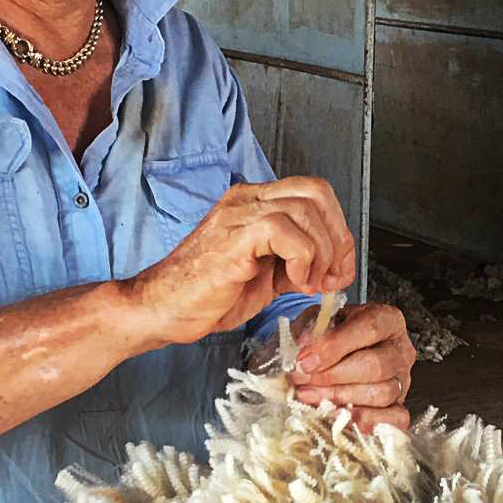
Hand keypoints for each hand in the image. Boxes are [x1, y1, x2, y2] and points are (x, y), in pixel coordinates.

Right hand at [127, 177, 355, 345]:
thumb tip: (334, 268)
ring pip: (306, 209)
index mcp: (254, 203)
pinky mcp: (234, 235)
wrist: (162, 309)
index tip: (340, 266)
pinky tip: (293, 282)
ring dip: (322, 253)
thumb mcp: (266, 277)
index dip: (338, 228)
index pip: (314, 193)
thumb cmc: (206, 296)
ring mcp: (239, 213)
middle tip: (332, 275)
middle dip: (337, 237)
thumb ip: (297, 264)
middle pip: (317, 192)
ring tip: (309, 283)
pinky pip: (286, 230)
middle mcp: (247, 199)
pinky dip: (303, 258)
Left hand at [290, 301, 415, 432]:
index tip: (304, 361)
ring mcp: (403, 379)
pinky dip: (372, 420)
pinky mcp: (400, 405)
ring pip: (382, 393)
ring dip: (342, 398)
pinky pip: (397, 417)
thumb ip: (312, 330)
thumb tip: (306, 351)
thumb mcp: (318, 321)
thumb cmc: (329, 335)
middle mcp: (400, 348)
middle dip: (334, 377)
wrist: (334, 354)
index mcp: (386, 319)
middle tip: (303, 381)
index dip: (334, 346)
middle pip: (375, 366)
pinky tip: (348, 418)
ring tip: (312, 397)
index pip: (368, 328)